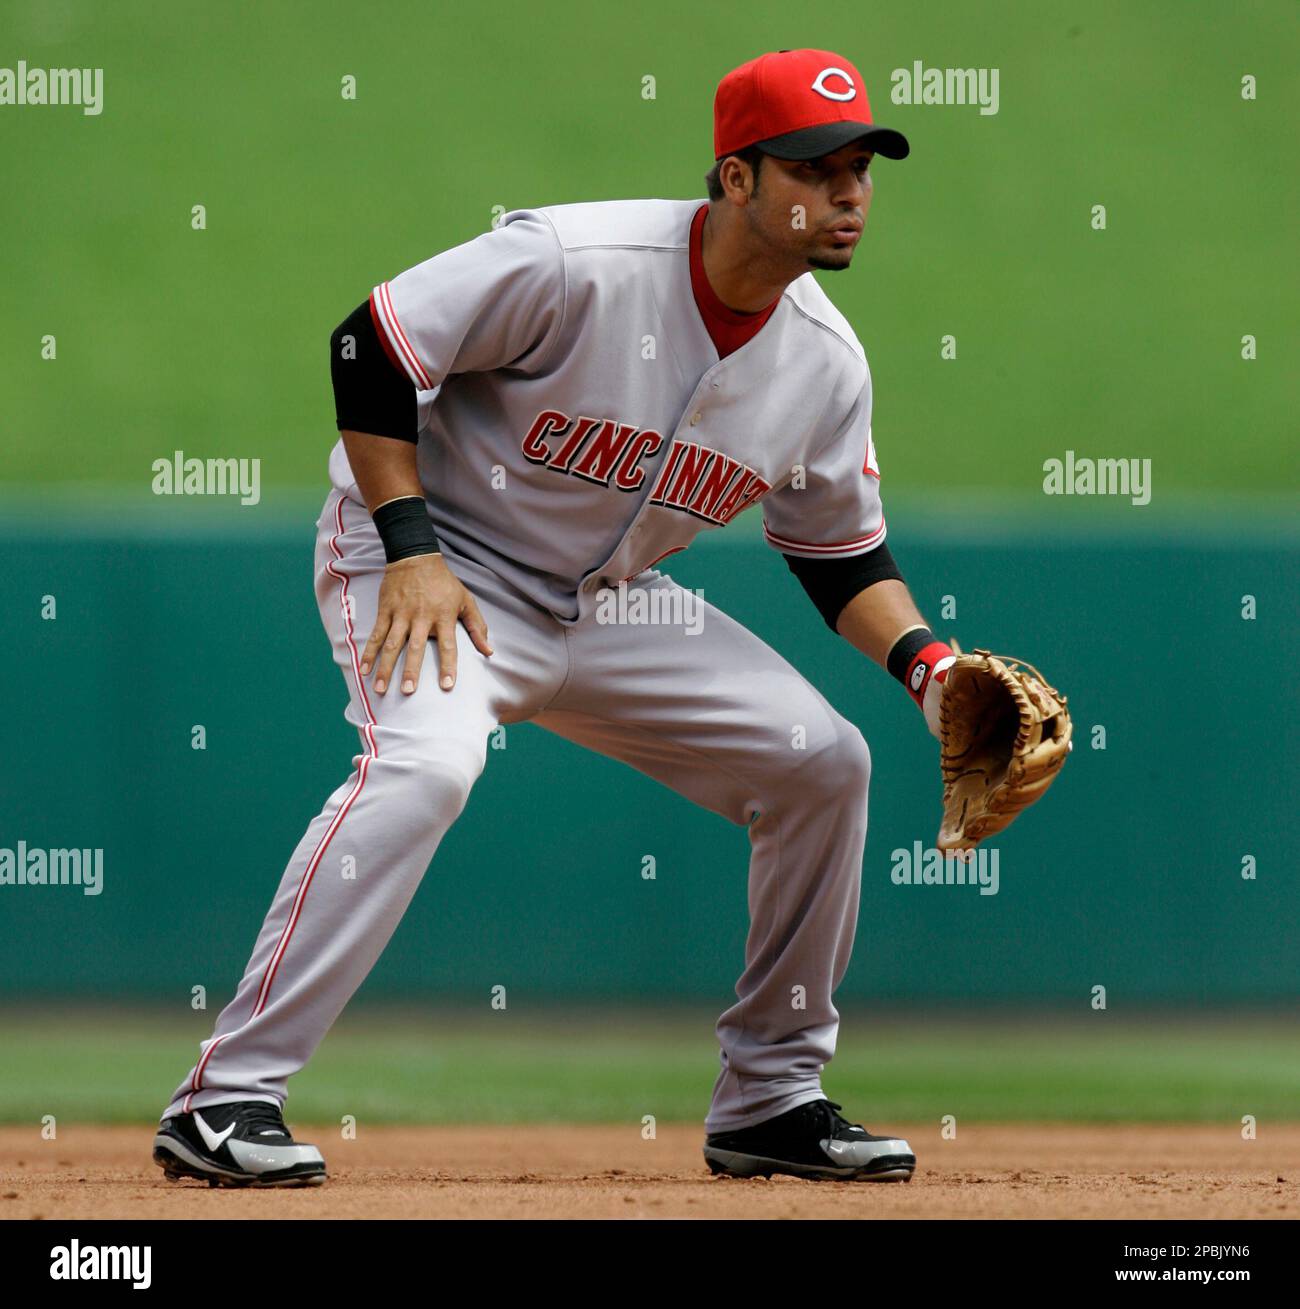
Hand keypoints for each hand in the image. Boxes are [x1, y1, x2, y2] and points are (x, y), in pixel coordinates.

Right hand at [359, 554, 492, 694]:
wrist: (415, 557)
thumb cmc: (444, 582)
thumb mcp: (466, 600)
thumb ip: (477, 627)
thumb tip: (489, 651)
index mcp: (443, 616)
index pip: (448, 646)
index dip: (448, 666)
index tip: (447, 685)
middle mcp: (421, 617)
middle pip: (415, 647)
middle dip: (411, 670)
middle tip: (408, 691)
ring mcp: (401, 614)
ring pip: (391, 644)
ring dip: (385, 667)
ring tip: (380, 688)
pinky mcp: (385, 611)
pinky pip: (376, 635)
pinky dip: (369, 653)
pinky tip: (364, 669)